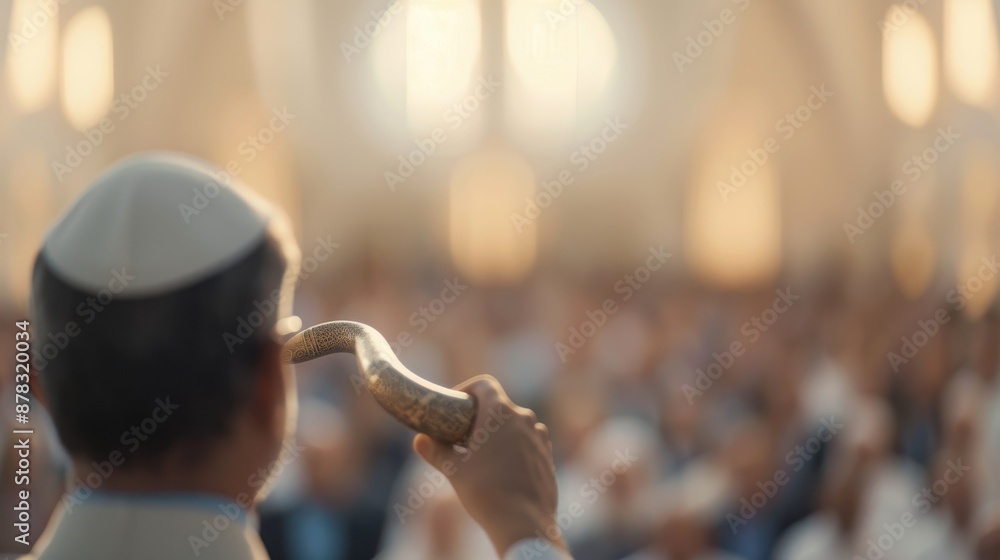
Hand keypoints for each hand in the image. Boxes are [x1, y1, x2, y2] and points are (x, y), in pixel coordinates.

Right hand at [413, 375, 564, 555]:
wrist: (523, 522)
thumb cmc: (486, 491)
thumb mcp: (454, 469)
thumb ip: (435, 450)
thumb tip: (419, 441)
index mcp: (500, 413)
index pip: (484, 384)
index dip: (468, 389)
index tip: (456, 406)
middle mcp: (523, 418)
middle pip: (499, 405)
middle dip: (481, 416)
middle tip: (464, 434)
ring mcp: (539, 436)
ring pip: (516, 424)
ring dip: (500, 432)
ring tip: (484, 454)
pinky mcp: (548, 455)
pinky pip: (529, 442)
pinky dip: (516, 447)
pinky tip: (503, 469)